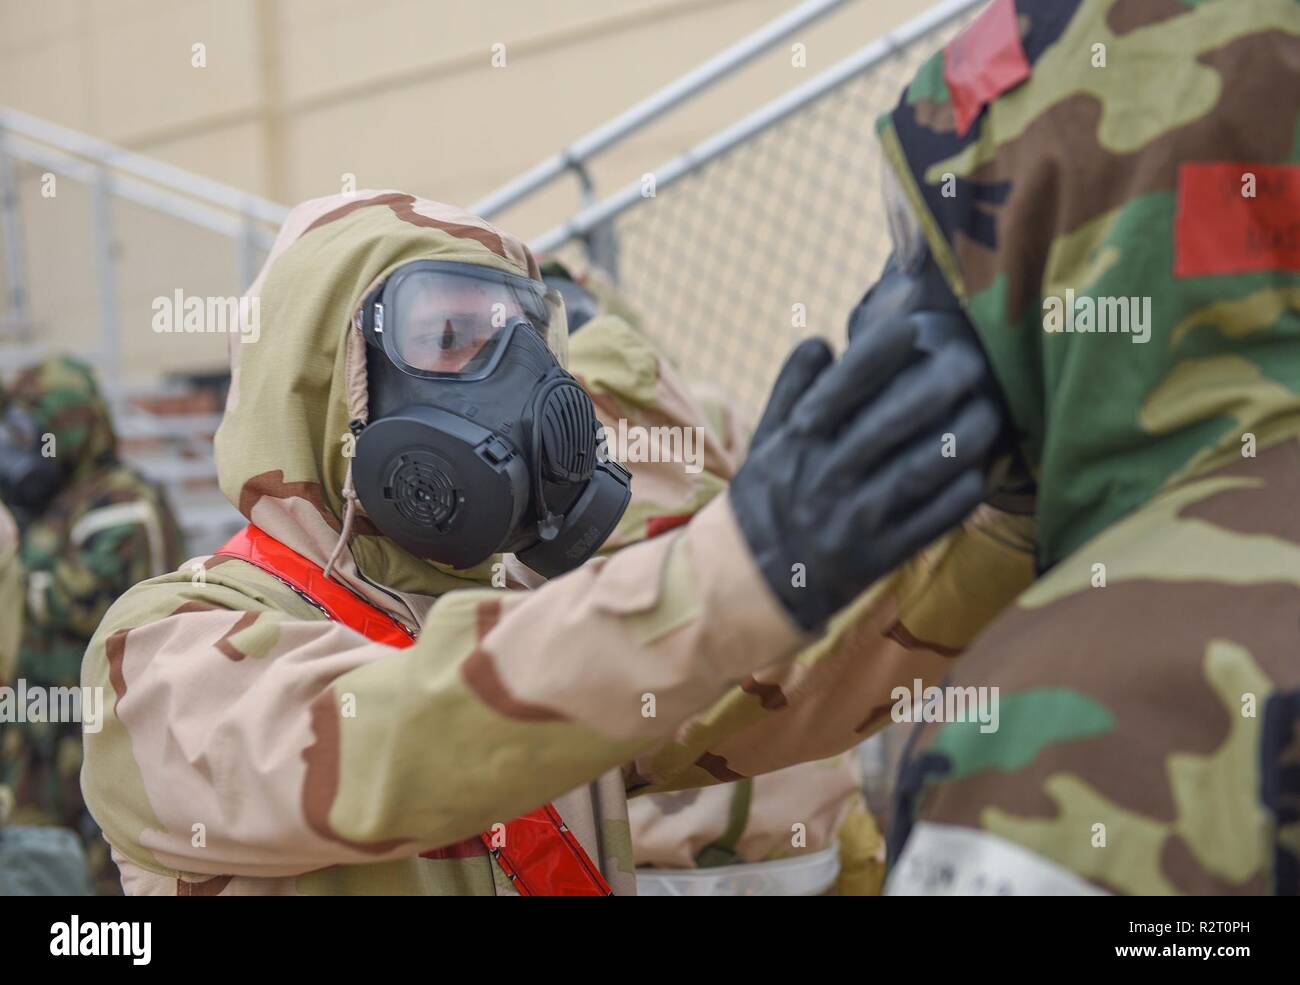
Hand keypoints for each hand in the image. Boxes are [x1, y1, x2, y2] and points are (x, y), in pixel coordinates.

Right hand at [729, 316, 1000, 630]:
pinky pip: (929, 523)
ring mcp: (852, 520)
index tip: (913, 327)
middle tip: (973, 361)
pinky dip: (958, 495)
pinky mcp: (878, 557)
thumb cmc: (768, 497)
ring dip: (960, 439)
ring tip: (988, 412)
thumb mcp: (766, 441)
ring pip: (918, 471)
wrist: (753, 582)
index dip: (878, 353)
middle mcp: (824, 477)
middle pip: (889, 423)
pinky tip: (980, 471)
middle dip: (937, 386)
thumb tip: (822, 340)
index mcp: (797, 443)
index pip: (841, 388)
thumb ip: (790, 389)